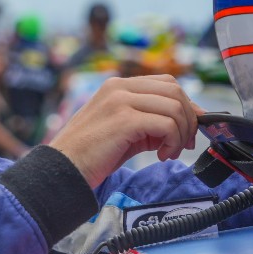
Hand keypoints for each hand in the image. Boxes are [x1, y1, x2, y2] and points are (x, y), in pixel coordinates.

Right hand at [48, 75, 196, 187]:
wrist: (63, 170)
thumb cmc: (91, 154)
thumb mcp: (123, 129)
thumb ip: (149, 120)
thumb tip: (187, 124)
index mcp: (118, 85)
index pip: (166, 83)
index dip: (186, 104)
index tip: (190, 128)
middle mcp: (119, 87)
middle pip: (175, 91)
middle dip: (188, 119)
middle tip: (185, 144)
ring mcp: (121, 101)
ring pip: (174, 107)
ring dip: (181, 133)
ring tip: (170, 152)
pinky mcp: (124, 120)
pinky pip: (167, 124)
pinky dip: (173, 142)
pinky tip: (162, 156)